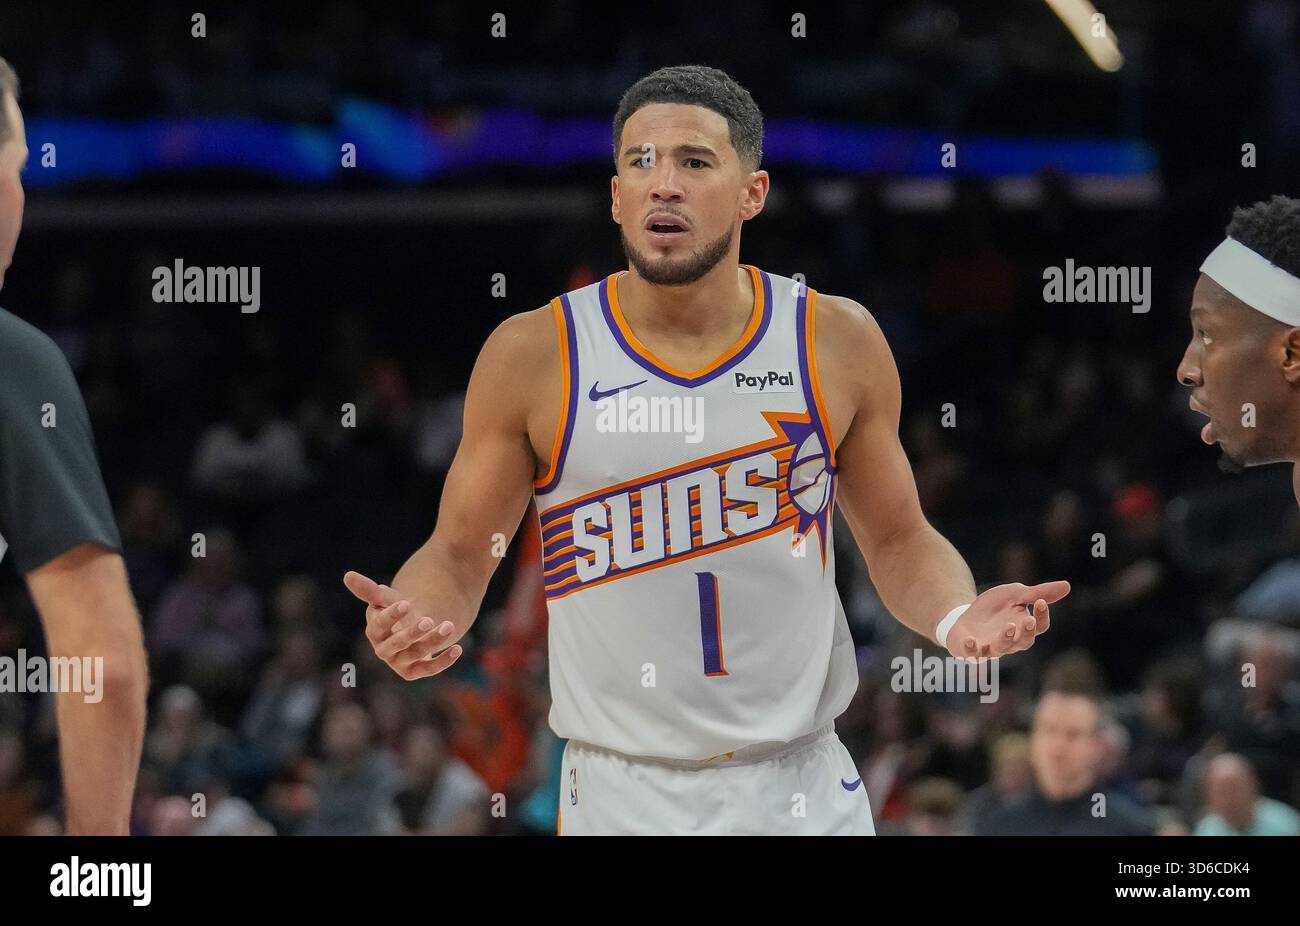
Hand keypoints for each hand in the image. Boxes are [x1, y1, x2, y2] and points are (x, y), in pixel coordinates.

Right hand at [343, 570, 461, 679]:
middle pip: (397, 643)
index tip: (406, 603)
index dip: (391, 616)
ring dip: (434, 641)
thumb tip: (347, 575)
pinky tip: (458, 648)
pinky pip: (429, 669)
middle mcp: (384, 650)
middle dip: (413, 633)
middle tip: (429, 620)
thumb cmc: (398, 610)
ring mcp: (399, 662)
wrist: (412, 626)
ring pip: (417, 654)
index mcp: (374, 631)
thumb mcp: (387, 599)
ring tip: (449, 626)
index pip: (378, 625)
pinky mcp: (415, 671)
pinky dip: (444, 660)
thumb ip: (369, 590)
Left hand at [945, 580, 1069, 660]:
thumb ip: (1038, 593)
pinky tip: (971, 640)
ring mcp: (990, 647)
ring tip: (1008, 626)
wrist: (966, 613)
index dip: (1042, 616)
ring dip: (1005, 639)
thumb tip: (1067, 585)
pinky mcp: (970, 650)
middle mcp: (1010, 642)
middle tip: (1028, 619)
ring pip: (1001, 649)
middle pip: (1024, 642)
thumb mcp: (1016, 594)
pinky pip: (971, 654)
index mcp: (1024, 628)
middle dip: (1026, 633)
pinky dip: (971, 649)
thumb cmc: (996, 606)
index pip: (1040, 627)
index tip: (1041, 602)